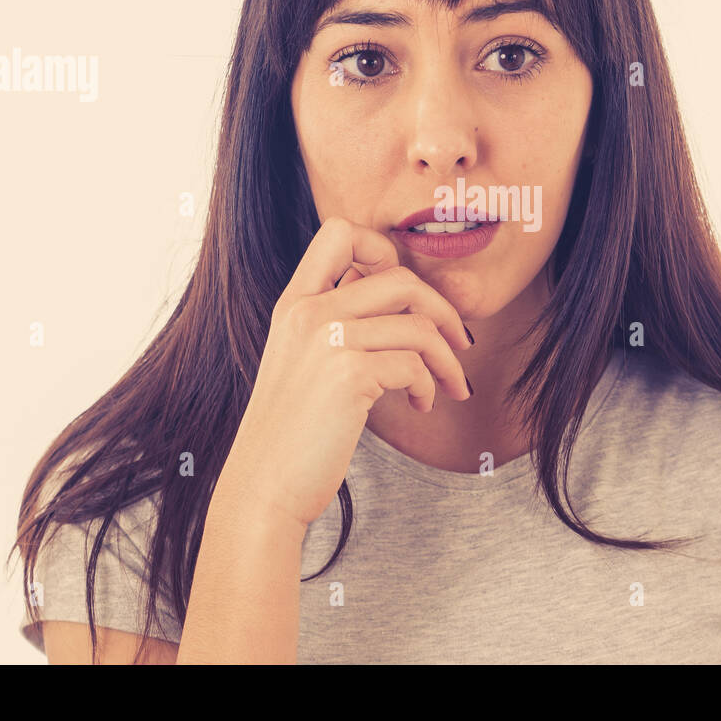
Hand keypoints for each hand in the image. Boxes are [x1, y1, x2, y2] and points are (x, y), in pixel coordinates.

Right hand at [216, 217, 473, 531]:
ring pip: (418, 324)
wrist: (263, 487)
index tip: (406, 294)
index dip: (382, 250)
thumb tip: (389, 296)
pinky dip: (429, 386)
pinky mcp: (348, 374)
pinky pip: (414, 364)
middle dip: (441, 309)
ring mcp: (327, 340)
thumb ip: (334, 322)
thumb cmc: (291, 432)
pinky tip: (420, 405)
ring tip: (449, 385)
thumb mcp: (302, 359)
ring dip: (446, 358)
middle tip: (458, 343)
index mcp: (294, 302)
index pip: (339, 232)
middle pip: (399, 276)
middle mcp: (308, 312)